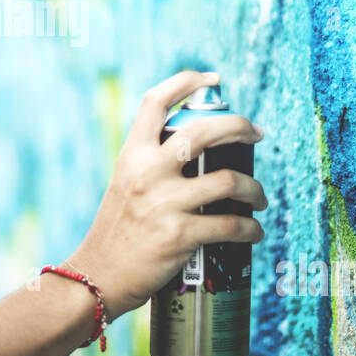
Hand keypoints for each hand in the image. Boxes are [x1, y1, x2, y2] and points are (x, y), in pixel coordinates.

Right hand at [66, 70, 267, 321]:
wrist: (97, 276)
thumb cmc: (116, 232)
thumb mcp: (125, 184)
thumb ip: (152, 165)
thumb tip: (198, 151)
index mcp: (131, 155)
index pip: (155, 102)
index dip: (185, 81)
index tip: (212, 79)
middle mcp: (147, 172)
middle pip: (204, 131)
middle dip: (239, 126)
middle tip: (255, 133)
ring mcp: (164, 202)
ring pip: (228, 180)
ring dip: (254, 188)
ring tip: (258, 196)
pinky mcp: (180, 235)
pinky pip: (230, 225)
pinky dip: (250, 228)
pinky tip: (253, 232)